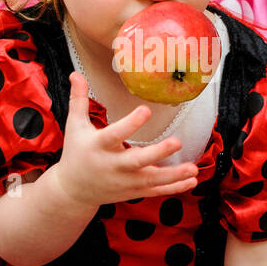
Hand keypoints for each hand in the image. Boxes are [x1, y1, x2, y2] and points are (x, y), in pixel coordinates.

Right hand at [51, 72, 198, 207]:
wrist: (73, 191)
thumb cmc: (76, 153)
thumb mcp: (74, 126)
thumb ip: (79, 99)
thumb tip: (76, 73)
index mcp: (98, 146)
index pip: (114, 134)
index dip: (130, 124)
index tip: (146, 110)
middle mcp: (113, 165)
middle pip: (137, 161)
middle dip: (158, 153)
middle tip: (177, 141)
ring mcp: (125, 181)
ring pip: (151, 180)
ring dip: (173, 175)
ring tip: (193, 168)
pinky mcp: (133, 191)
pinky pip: (156, 190)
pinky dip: (174, 187)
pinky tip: (192, 180)